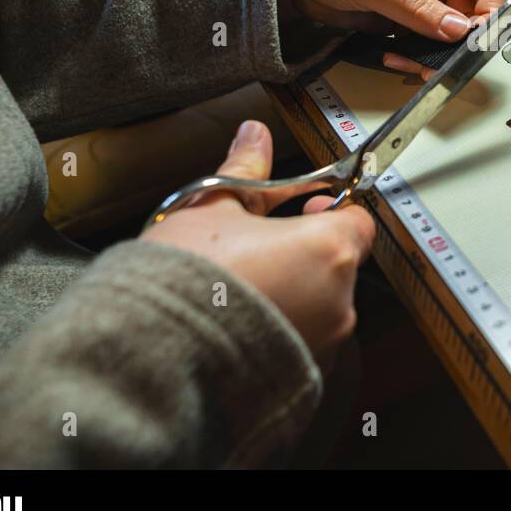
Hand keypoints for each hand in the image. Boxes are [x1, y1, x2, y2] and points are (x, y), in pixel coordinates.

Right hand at [142, 120, 374, 354]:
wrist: (152, 351)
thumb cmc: (185, 278)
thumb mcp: (212, 208)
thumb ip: (246, 169)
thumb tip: (254, 135)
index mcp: (328, 249)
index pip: (357, 221)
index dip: (331, 210)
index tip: (304, 206)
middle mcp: (340, 300)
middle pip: (338, 263)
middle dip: (305, 251)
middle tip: (259, 246)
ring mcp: (325, 343)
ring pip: (321, 304)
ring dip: (294, 291)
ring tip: (242, 287)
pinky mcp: (304, 376)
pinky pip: (303, 340)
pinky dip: (281, 329)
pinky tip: (240, 321)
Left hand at [280, 0, 509, 75]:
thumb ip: (417, 7)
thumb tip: (459, 30)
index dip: (490, 11)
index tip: (475, 37)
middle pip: (470, 14)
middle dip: (460, 41)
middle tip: (442, 61)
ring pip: (445, 35)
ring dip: (434, 54)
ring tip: (413, 65)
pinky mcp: (396, 18)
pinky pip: (419, 43)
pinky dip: (412, 56)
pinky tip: (394, 58)